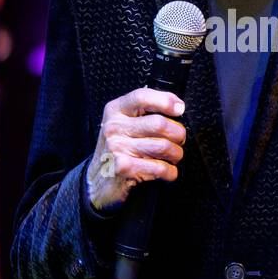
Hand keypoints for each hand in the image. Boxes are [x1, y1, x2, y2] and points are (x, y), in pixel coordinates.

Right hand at [85, 87, 186, 211]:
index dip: (165, 100)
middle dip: (178, 134)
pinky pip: (160, 168)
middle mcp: (114, 127)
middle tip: (179, 140)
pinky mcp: (124, 168)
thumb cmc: (118, 150)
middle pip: (159, 123)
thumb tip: (177, 106)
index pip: (142, 97)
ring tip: (173, 156)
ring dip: (176, 154)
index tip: (179, 109)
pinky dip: (171, 172)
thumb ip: (145, 112)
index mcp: (115, 110)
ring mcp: (117, 148)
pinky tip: (167, 171)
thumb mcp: (124, 124)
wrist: (97, 181)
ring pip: (163, 146)